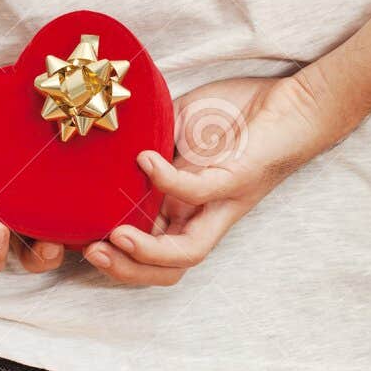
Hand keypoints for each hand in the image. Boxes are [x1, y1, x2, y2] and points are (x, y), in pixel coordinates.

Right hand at [84, 71, 346, 286]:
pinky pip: (199, 193)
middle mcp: (205, 215)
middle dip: (124, 270)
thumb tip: (106, 142)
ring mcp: (223, 202)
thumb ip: (146, 141)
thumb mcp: (177, 128)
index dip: (113, 255)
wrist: (295, 100)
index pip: (148, 249)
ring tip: (114, 237)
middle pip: (167, 269)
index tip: (75, 240)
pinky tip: (145, 163)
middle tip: (89, 251)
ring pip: (188, 253)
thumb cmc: (238, 116)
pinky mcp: (239, 180)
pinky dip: (167, 183)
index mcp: (186, 208)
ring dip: (146, 254)